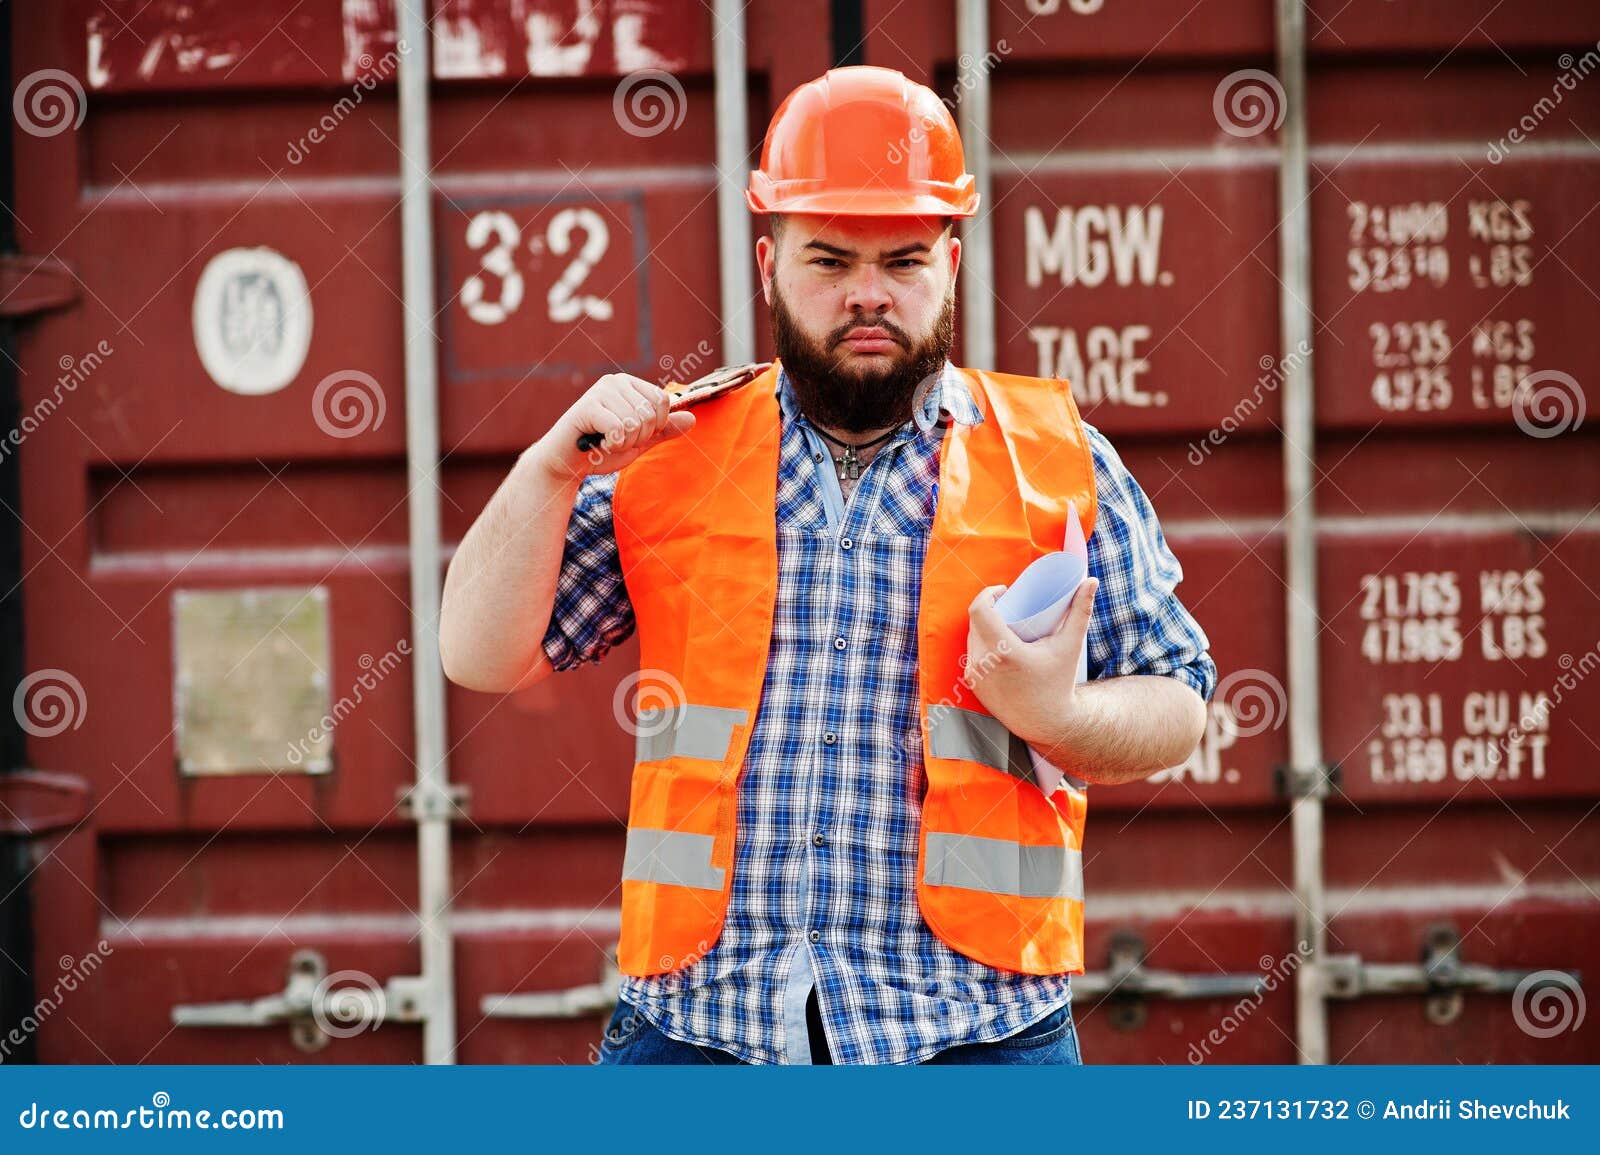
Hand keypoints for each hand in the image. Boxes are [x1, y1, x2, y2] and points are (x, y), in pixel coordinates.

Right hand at [530, 373, 695, 480]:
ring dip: (625, 443)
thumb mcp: (640, 440)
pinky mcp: (588, 406)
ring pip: (635, 422)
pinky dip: (613, 444)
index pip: (663, 400)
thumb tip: (692, 417)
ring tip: (607, 441)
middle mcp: (616, 381)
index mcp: (630, 385)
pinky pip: (619, 429)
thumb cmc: (603, 449)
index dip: (655, 425)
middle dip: (639, 437)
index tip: (634, 432)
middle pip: (650, 413)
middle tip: (617, 439)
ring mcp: (600, 391)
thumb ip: (663, 429)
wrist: (569, 463)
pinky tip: (598, 443)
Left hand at [961, 577, 1099, 744]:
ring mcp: (975, 675)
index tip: (1003, 591)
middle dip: (989, 608)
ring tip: (1002, 621)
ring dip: (983, 625)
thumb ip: (1081, 611)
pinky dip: (981, 644)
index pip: (980, 610)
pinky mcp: (972, 683)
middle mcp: (984, 663)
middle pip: (976, 621)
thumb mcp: (1070, 646)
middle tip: (1007, 604)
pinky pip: (971, 653)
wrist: (1046, 722)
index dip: (988, 594)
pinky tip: (993, 641)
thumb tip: (1091, 580)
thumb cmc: (1059, 683)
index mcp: (1004, 652)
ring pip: (972, 636)